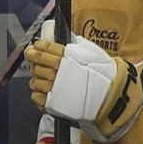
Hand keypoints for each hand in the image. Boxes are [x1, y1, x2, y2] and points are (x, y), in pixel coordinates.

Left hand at [27, 35, 142, 143]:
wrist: (109, 95)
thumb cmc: (103, 72)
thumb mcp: (92, 52)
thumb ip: (77, 46)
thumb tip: (67, 40)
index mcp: (68, 57)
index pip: (47, 49)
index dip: (38, 47)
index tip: (35, 46)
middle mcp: (58, 72)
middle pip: (38, 64)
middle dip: (34, 59)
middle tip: (33, 57)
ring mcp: (53, 88)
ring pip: (35, 80)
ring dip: (36, 77)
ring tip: (41, 76)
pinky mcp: (51, 103)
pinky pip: (36, 96)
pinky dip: (37, 92)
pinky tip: (44, 90)